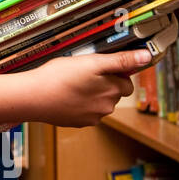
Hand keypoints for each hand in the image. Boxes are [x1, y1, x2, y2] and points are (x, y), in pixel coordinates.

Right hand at [19, 49, 151, 127]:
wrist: (32, 97)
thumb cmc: (59, 77)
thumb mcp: (92, 62)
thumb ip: (121, 60)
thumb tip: (146, 57)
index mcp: (113, 91)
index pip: (127, 81)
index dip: (115, 72)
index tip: (99, 66)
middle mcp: (106, 107)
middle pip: (113, 93)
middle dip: (103, 84)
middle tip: (83, 72)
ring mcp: (92, 117)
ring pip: (99, 102)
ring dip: (91, 94)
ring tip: (71, 83)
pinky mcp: (78, 123)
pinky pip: (85, 111)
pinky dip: (79, 104)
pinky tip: (66, 95)